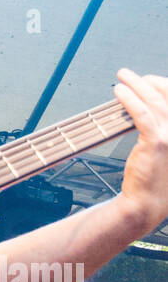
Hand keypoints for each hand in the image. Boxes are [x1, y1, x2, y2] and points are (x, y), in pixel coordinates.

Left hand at [113, 69, 167, 234]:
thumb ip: (163, 130)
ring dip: (136, 84)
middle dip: (150, 81)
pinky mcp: (157, 143)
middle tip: (131, 76)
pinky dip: (130, 99)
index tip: (149, 81)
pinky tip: (119, 92)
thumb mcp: (166, 151)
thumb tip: (149, 106)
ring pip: (155, 101)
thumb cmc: (155, 178)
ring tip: (121, 77)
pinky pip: (142, 114)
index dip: (164, 86)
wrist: (147, 204)